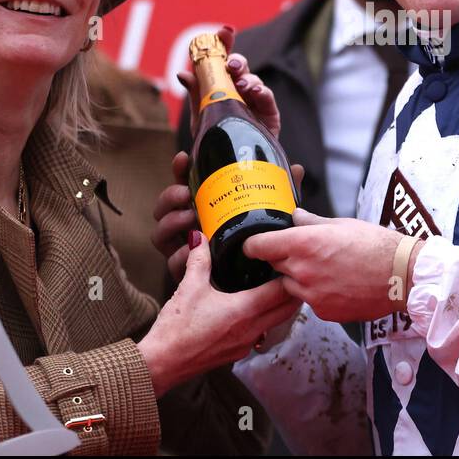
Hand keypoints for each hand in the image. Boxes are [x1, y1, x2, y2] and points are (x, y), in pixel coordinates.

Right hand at [136, 231, 301, 397]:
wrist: (162, 364)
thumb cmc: (176, 328)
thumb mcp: (189, 287)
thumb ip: (199, 259)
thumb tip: (199, 236)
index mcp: (245, 310)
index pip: (282, 291)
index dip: (289, 275)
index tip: (289, 261)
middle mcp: (252, 329)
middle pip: (288, 309)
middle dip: (293, 291)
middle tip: (291, 272)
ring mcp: (247, 344)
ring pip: (277, 323)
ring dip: (282, 307)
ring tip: (277, 288)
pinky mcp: (238, 353)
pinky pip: (262, 333)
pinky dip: (266, 320)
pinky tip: (255, 309)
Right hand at [153, 150, 304, 281]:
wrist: (251, 300)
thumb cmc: (257, 254)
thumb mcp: (266, 221)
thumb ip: (277, 196)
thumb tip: (297, 170)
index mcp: (201, 210)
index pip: (184, 185)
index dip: (179, 170)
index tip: (184, 157)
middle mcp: (187, 230)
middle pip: (165, 208)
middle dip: (170, 197)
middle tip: (187, 194)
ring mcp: (183, 252)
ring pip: (161, 234)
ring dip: (172, 223)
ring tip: (191, 219)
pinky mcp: (185, 277)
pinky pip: (173, 264)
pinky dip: (180, 256)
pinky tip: (190, 249)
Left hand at [175, 24, 281, 137]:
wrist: (232, 165)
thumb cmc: (216, 141)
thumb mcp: (201, 117)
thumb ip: (195, 95)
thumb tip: (182, 73)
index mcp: (221, 86)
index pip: (221, 60)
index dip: (224, 44)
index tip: (225, 31)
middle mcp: (238, 89)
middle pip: (239, 66)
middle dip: (235, 60)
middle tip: (230, 65)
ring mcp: (254, 100)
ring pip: (254, 78)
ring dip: (248, 77)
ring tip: (242, 86)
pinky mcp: (269, 114)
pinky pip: (267, 97)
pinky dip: (262, 91)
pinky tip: (256, 93)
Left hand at [242, 209, 418, 322]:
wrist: (401, 276)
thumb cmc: (375, 245)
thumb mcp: (341, 224)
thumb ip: (311, 223)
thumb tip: (295, 217)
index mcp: (303, 243)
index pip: (258, 247)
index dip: (254, 246)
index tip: (254, 246)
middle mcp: (302, 270)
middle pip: (275, 266)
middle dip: (283, 259)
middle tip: (303, 253)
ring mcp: (311, 295)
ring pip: (290, 285)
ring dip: (298, 278)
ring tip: (324, 270)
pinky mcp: (323, 311)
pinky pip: (309, 301)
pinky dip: (316, 294)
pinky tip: (335, 284)